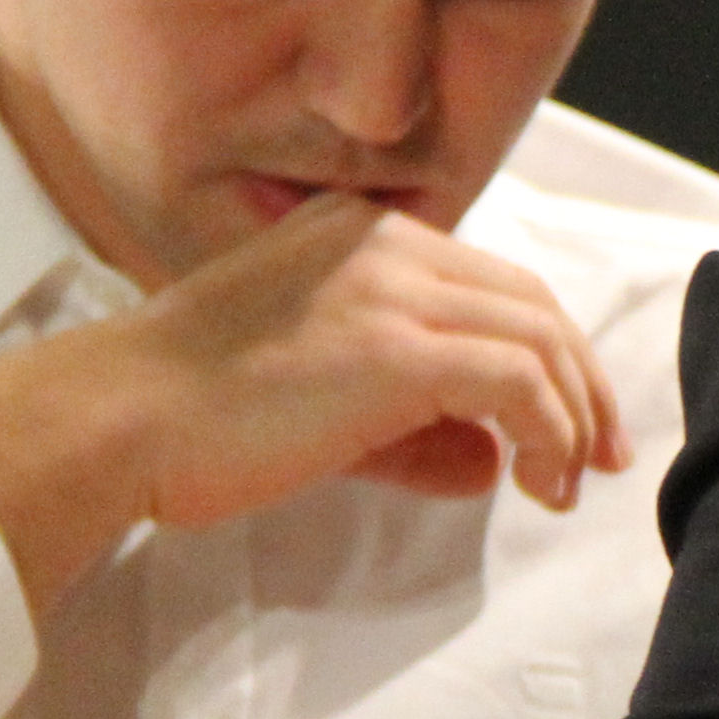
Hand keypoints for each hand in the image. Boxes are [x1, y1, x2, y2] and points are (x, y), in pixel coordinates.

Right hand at [0, 196, 624, 610]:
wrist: (120, 418)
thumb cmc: (193, 421)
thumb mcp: (317, 410)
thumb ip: (407, 430)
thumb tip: (487, 464)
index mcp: (358, 234)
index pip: (487, 282)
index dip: (543, 351)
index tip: (565, 423)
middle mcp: (384, 242)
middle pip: (530, 301)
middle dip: (580, 381)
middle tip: (598, 455)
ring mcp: (390, 288)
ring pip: (537, 337)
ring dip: (570, 415)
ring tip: (565, 484)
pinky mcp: (396, 350)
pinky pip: (517, 382)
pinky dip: (548, 431)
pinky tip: (536, 482)